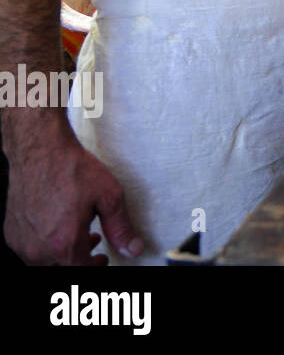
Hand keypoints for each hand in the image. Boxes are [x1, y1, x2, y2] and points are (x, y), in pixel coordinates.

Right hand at [3, 121, 142, 264]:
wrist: (40, 151)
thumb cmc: (71, 170)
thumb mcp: (109, 197)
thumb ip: (121, 228)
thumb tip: (133, 248)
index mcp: (64, 243)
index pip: (81, 272)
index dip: (95, 267)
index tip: (102, 259)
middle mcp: (38, 248)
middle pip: (62, 268)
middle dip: (81, 259)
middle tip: (95, 241)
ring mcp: (22, 242)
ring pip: (45, 262)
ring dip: (63, 253)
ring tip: (79, 232)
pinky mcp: (12, 233)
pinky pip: (30, 250)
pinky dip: (46, 245)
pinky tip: (58, 226)